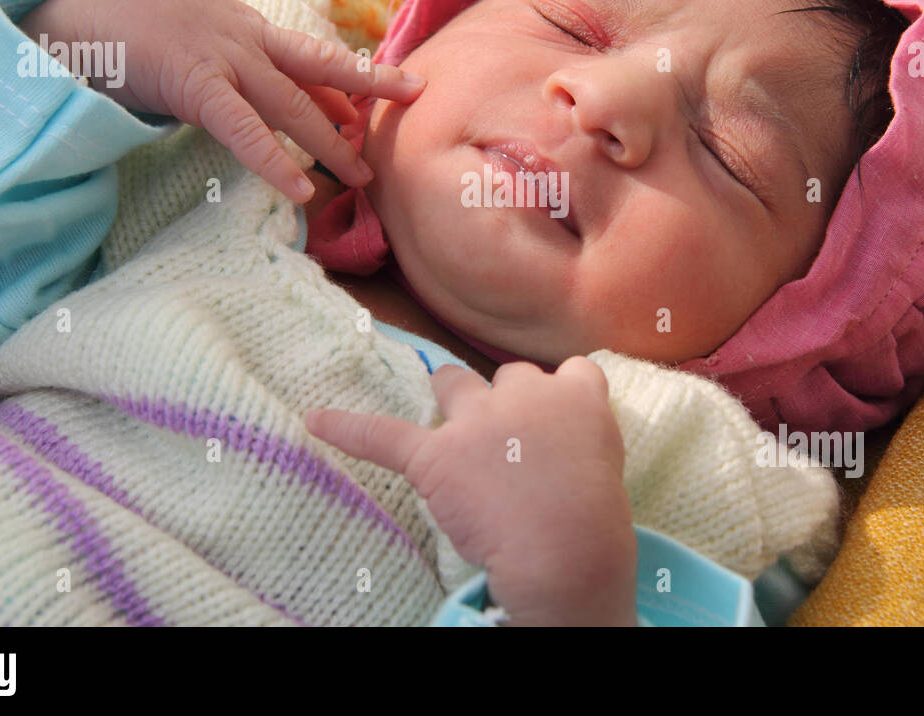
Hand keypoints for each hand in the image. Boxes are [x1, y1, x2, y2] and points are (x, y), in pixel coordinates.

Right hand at [17, 0, 424, 202]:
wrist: (66, 14)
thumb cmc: (124, 35)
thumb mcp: (190, 44)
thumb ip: (228, 71)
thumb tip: (260, 107)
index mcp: (244, 24)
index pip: (310, 54)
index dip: (350, 81)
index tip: (383, 101)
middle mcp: (243, 34)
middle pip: (321, 66)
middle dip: (368, 93)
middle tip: (408, 115)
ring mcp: (221, 55)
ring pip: (292, 103)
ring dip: (330, 142)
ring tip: (361, 178)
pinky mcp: (193, 82)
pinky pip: (243, 129)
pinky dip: (273, 161)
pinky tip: (299, 190)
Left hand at [304, 357, 638, 624]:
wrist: (565, 552)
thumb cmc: (595, 524)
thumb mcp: (608, 464)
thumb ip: (580, 439)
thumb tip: (558, 448)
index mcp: (577, 397)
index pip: (569, 370)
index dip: (556, 394)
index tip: (553, 419)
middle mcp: (526, 396)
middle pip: (509, 376)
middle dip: (503, 401)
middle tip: (508, 449)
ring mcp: (478, 421)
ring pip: (453, 382)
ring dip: (450, 397)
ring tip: (446, 426)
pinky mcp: (436, 455)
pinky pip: (382, 433)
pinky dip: (346, 427)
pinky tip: (316, 420)